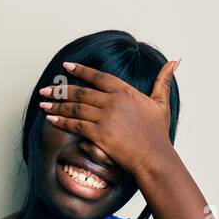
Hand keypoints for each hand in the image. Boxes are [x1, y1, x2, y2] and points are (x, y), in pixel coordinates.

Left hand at [37, 59, 178, 180]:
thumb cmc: (158, 133)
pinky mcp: (98, 134)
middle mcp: (112, 101)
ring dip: (56, 104)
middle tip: (45, 89)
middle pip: (81, 91)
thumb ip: (163, 80)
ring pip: (75, 107)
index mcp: (124, 91)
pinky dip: (61, 120)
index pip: (98, 76)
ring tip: (43, 102)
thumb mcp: (162, 102)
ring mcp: (104, 117)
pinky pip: (75, 124)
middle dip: (60, 89)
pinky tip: (51, 118)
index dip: (80, 70)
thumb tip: (175, 61)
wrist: (154, 157)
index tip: (66, 66)